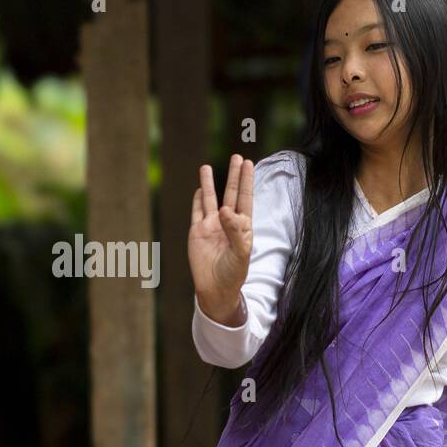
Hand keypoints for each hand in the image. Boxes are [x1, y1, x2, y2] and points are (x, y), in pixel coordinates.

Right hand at [189, 153, 253, 322]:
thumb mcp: (240, 253)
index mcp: (242, 227)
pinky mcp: (197, 232)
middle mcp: (227, 224)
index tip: (249, 164)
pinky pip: (197, 212)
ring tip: (206, 166)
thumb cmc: (233, 273)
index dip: (246, 181)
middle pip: (230, 194)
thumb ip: (236, 231)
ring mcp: (211, 226)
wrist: (215, 289)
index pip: (245, 199)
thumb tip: (227, 209)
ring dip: (209, 183)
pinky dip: (198, 199)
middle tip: (237, 157)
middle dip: (233, 176)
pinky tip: (200, 189)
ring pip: (211, 200)